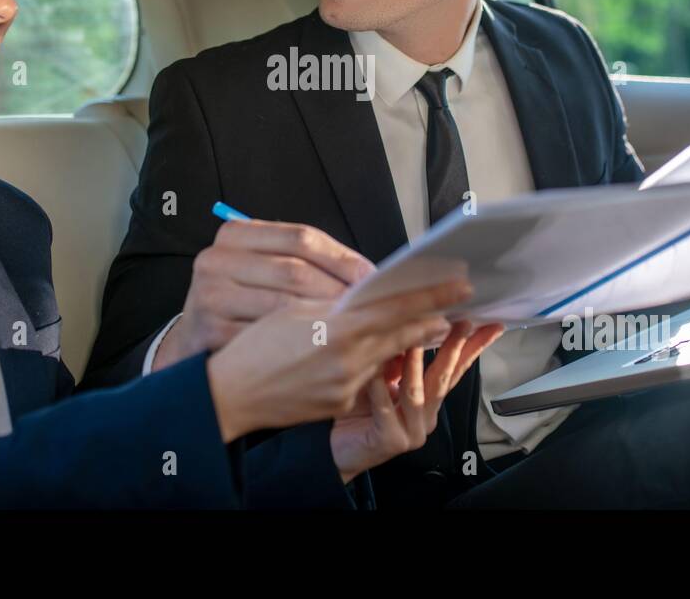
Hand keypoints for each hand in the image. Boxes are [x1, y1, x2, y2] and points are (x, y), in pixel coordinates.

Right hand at [155, 220, 373, 371]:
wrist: (199, 352)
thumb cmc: (244, 307)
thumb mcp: (264, 272)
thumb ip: (305, 264)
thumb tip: (367, 274)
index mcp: (234, 235)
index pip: (301, 238)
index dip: (342, 258)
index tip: (373, 278)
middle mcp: (215, 259)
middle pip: (296, 272)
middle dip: (339, 292)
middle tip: (373, 309)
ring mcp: (208, 296)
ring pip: (285, 306)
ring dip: (327, 320)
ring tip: (358, 330)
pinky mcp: (209, 332)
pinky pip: (269, 340)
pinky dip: (302, 347)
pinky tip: (326, 353)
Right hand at [205, 279, 473, 441]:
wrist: (231, 395)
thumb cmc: (255, 347)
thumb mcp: (295, 311)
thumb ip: (336, 304)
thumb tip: (367, 295)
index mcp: (336, 329)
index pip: (395, 308)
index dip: (430, 296)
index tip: (457, 286)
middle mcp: (347, 360)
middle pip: (403, 335)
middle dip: (430, 318)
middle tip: (453, 303)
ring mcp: (346, 386)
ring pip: (388, 357)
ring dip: (406, 341)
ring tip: (423, 323)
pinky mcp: (340, 403)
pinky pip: (368, 377)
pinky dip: (378, 361)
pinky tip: (380, 351)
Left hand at [329, 321, 505, 482]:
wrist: (337, 451)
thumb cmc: (358, 412)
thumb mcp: (383, 378)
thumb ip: (399, 362)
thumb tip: (412, 327)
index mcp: (428, 399)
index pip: (456, 369)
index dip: (474, 347)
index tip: (492, 326)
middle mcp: (425, 415)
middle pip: (443, 377)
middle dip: (455, 348)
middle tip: (463, 323)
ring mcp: (411, 431)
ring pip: (416, 392)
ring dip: (414, 364)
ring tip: (414, 340)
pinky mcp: (392, 441)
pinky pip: (385, 409)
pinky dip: (379, 389)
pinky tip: (373, 373)